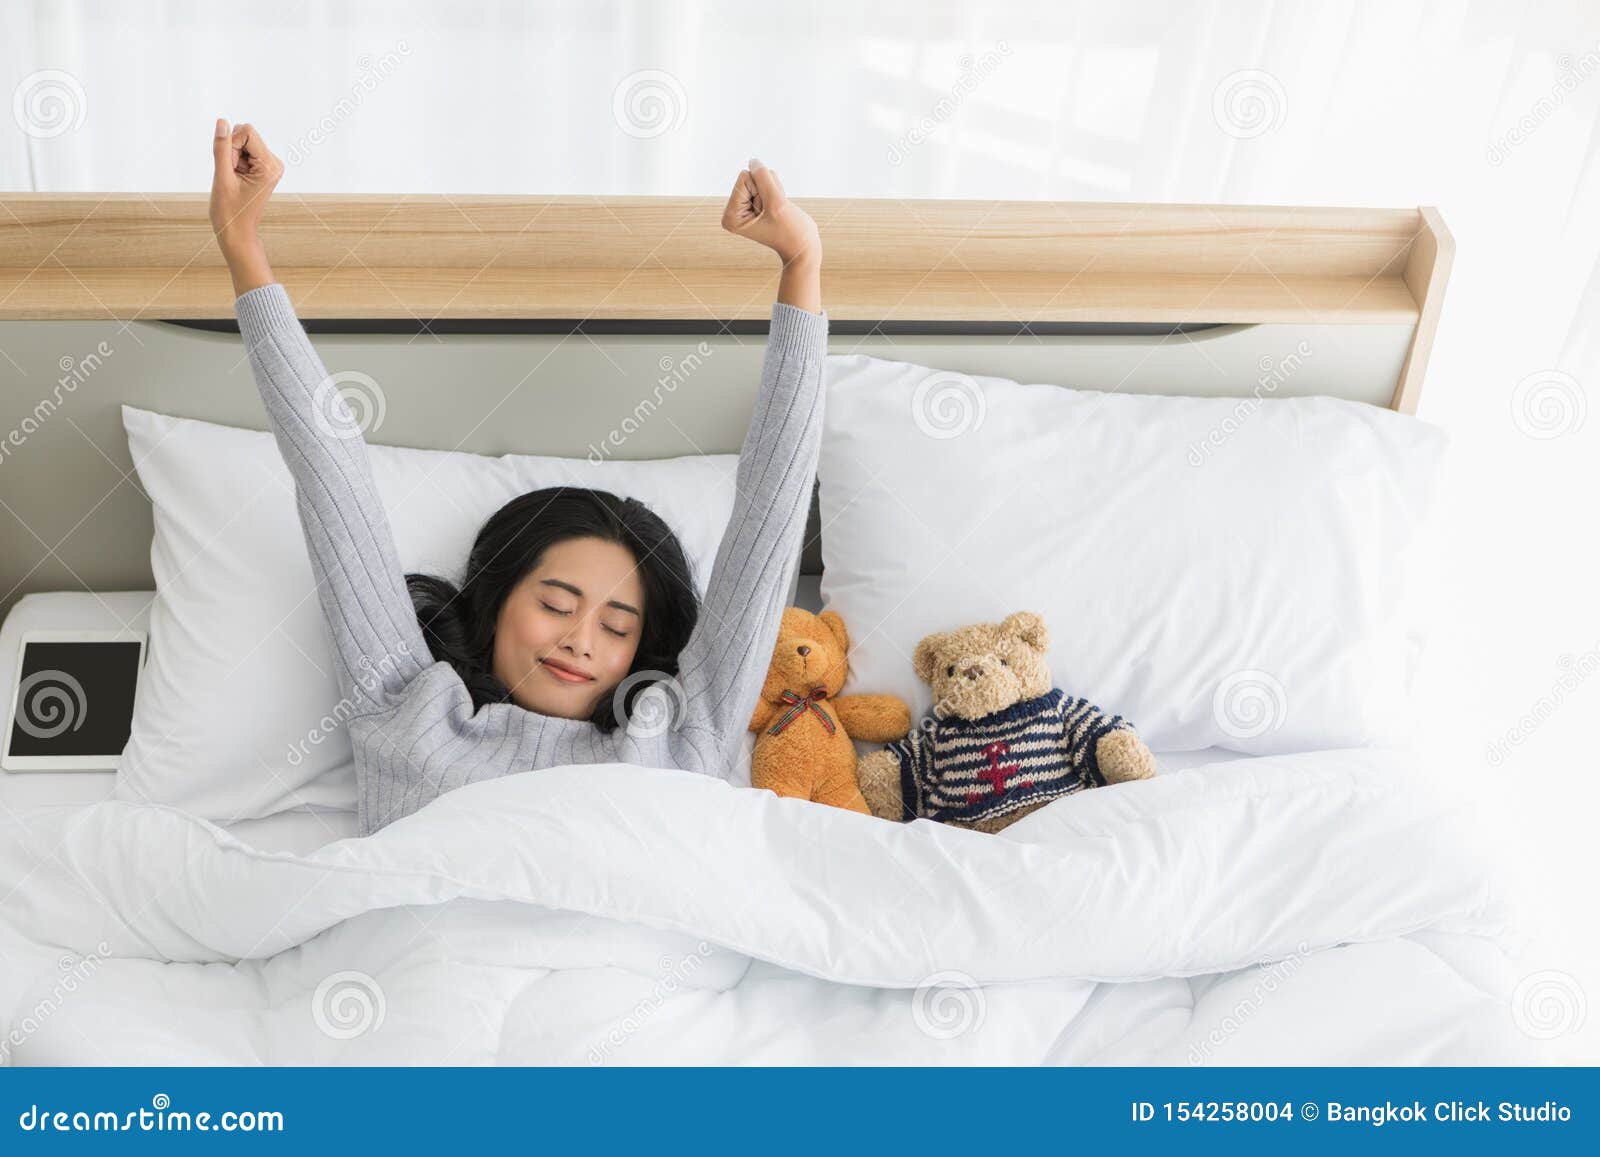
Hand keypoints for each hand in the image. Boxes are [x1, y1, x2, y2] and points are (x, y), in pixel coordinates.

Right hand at [209, 117, 282, 254]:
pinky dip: (234, 161)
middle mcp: (275, 163)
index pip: (247, 131)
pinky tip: (236, 179)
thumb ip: (222, 147)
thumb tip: (222, 121)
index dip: (230, 144)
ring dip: (232, 157)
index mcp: (270, 166)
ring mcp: (271, 165)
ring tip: (234, 179)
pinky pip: (243, 150)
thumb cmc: (229, 211)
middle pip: (245, 134)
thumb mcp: (222, 177)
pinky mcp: (264, 167)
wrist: (238, 232)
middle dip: (232, 151)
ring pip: (242, 142)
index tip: (230, 167)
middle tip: (232, 176)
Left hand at [720, 158, 819, 266]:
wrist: (802, 246)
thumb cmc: (790, 230)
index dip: (763, 191)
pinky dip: (777, 191)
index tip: (769, 212)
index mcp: (730, 216)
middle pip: (750, 176)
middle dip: (768, 191)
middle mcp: (732, 210)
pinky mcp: (755, 201)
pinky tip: (778, 208)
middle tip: (774, 213)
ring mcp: (743, 206)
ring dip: (774, 191)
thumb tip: (753, 160)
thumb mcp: (776, 203)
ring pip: (760, 176)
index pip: (744, 178)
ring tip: (777, 211)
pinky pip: (767, 180)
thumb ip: (763, 178)